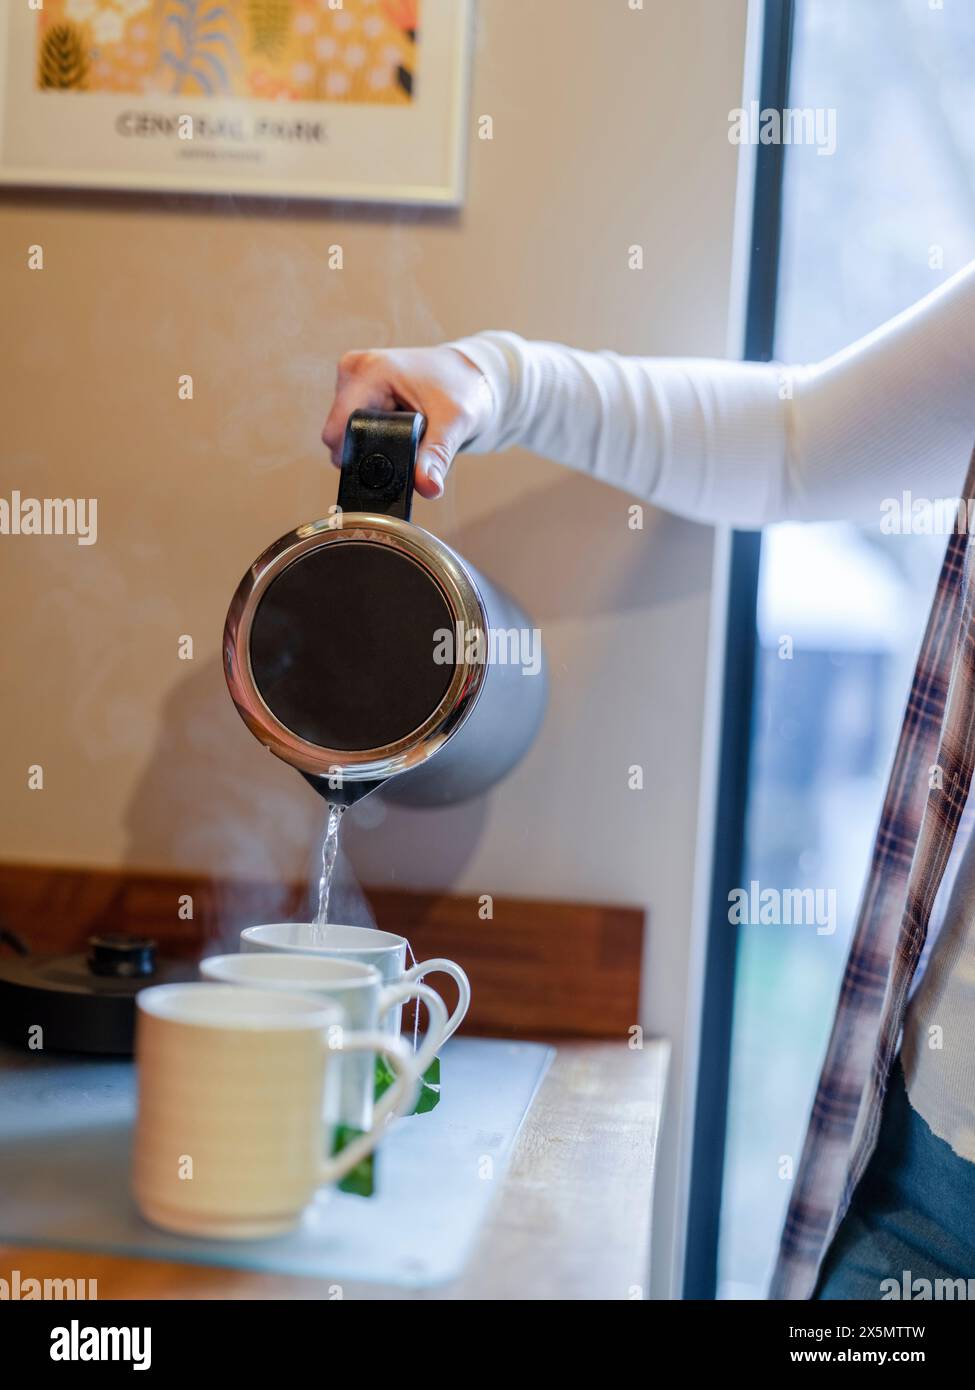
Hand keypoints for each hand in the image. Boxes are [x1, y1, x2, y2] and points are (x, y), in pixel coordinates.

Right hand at [322, 346, 492, 498]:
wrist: (469, 376)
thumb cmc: (463, 389)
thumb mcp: (454, 424)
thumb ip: (437, 457)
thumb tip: (428, 487)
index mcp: (371, 370)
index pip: (339, 427)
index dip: (354, 457)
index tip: (378, 471)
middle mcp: (355, 369)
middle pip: (341, 432)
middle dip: (368, 451)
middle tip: (404, 447)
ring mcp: (353, 377)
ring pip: (345, 431)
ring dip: (370, 444)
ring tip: (404, 435)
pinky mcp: (356, 388)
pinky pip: (352, 424)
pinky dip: (372, 434)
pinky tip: (395, 428)